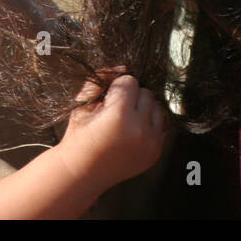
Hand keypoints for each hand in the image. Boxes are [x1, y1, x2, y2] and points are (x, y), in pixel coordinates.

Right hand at [54, 67, 166, 195]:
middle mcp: (139, 130)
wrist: (82, 172)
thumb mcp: (84, 103)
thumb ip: (102, 79)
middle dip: (131, 97)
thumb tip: (123, 68)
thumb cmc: (80, 136)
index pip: (130, 81)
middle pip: (146, 93)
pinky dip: (149, 124)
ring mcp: (150, 143)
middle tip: (115, 111)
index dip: (116, 87)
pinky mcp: (156, 152)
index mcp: (119, 116)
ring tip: (125, 121)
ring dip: (143, 109)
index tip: (107, 99)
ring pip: (157, 107)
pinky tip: (133, 131)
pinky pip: (161, 124)